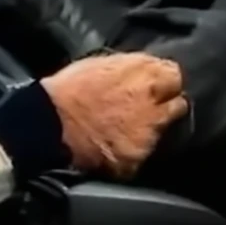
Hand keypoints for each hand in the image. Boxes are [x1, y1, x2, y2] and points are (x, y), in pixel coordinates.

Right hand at [41, 54, 187, 177]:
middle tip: (147, 108)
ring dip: (150, 129)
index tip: (157, 86)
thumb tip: (152, 69)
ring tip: (127, 128)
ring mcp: (147, 137)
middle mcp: (154, 106)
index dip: (165, 81)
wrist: (47, 124)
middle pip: (178, 105)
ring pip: (162, 132)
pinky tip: (116, 147)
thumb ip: (135, 67)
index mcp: (147, 77)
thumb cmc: (70, 88)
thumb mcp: (104, 63)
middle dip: (166, 105)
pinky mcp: (135, 161)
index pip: (176, 76)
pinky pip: (142, 156)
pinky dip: (132, 152)